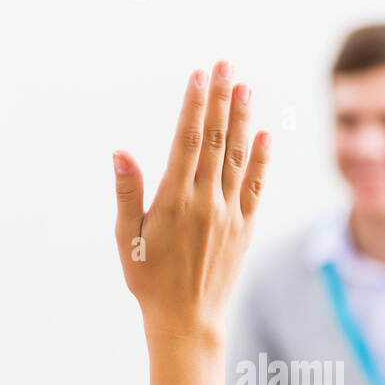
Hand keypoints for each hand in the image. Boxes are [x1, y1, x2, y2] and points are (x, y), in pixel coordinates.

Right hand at [112, 61, 270, 345]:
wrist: (187, 320)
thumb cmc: (148, 279)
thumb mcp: (125, 239)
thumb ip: (127, 192)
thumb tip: (121, 152)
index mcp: (174, 201)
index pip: (186, 142)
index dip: (194, 105)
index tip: (199, 75)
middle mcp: (206, 203)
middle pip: (215, 140)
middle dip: (221, 99)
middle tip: (227, 64)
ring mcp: (229, 215)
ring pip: (237, 157)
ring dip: (242, 119)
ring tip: (246, 86)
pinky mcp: (244, 228)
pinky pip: (255, 186)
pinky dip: (260, 159)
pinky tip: (264, 134)